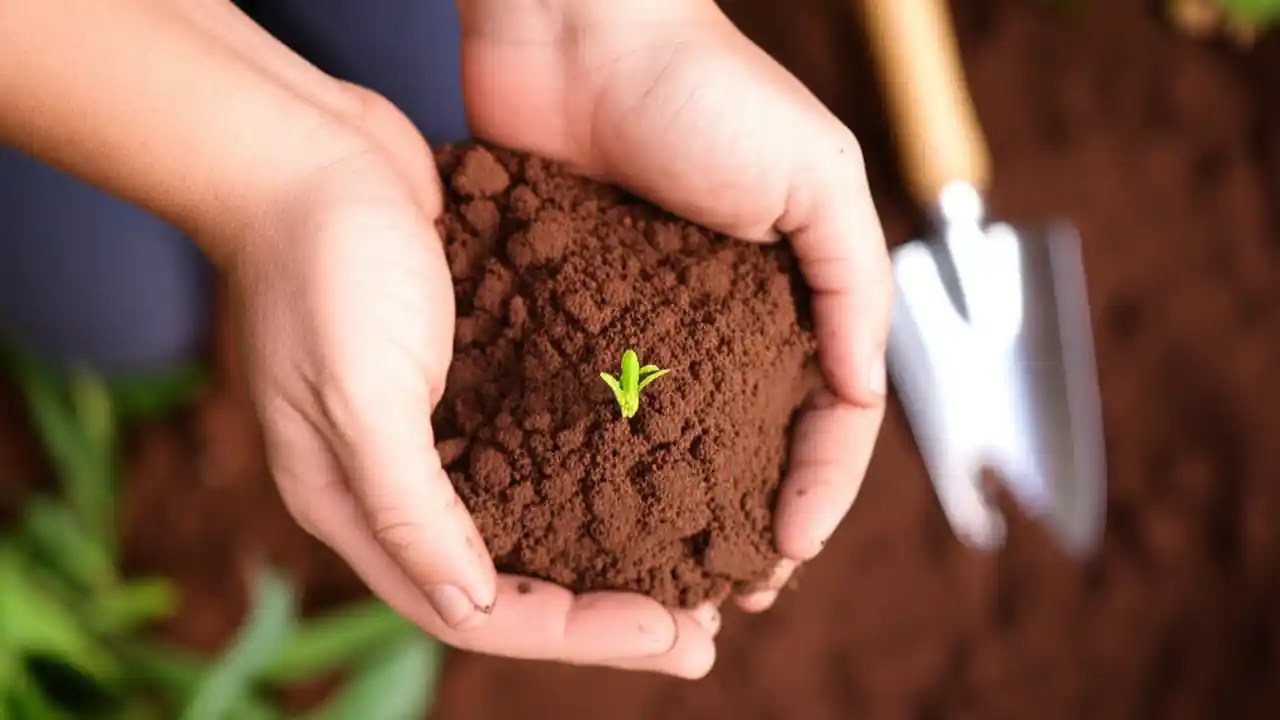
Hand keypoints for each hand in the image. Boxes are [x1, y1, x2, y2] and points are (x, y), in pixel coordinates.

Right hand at [229, 90, 715, 677]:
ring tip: (690, 564)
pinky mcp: (465, 380)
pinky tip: (652, 468)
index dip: (574, 632)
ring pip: (531, 522)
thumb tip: (469, 607)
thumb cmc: (321, 264)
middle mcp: (397, 485)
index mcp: (356, 506)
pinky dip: (591, 473)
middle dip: (605, 614)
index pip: (475, 609)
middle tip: (703, 632)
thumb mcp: (357, 393)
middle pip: (512, 582)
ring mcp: (433, 432)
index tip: (672, 631)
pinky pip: (536, 449)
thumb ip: (406, 506)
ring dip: (604, 551)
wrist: (306, 150)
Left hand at [460, 0, 892, 609]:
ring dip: (678, 503)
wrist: (576, 22)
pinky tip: (589, 503)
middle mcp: (728, 312)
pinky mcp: (575, 303)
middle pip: (754, 439)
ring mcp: (650, 314)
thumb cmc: (702, 86)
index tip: (789, 548)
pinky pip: (594, 395)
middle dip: (752, 515)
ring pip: (676, 434)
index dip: (821, 487)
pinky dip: (603, 453)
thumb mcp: (815, 176)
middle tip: (732, 591)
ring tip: (664, 571)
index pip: (831, 412)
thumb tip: (862, 391)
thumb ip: (852, 281)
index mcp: (797, 287)